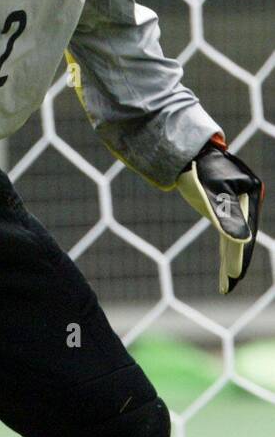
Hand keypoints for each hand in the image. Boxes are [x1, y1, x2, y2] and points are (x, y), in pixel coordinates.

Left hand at [176, 135, 263, 294]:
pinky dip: (225, 245)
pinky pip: (227, 229)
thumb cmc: (198, 168)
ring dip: (230, 257)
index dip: (239, 257)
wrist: (187, 149)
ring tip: (227, 282)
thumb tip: (242, 241)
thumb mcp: (211, 193)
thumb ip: (226, 216)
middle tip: (229, 287)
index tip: (234, 278)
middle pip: (242, 236)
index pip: (245, 233)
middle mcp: (246, 200)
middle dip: (235, 262)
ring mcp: (236, 202)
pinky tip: (224, 258)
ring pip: (234, 235)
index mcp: (250, 196)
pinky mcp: (223, 202)